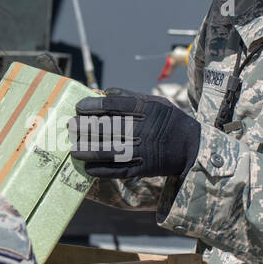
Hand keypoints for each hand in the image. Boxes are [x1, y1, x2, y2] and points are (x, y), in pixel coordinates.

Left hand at [68, 88, 200, 178]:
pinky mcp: (143, 169)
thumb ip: (129, 97)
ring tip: (73, 150)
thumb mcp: (154, 102)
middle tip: (70, 126)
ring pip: (110, 151)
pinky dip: (102, 170)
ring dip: (89, 151)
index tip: (79, 107)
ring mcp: (143, 151)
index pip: (113, 105)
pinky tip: (88, 168)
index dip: (93, 105)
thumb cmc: (168, 120)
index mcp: (145, 110)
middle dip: (85, 127)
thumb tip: (102, 93)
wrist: (191, 146)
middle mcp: (143, 130)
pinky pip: (118, 171)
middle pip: (108, 128)